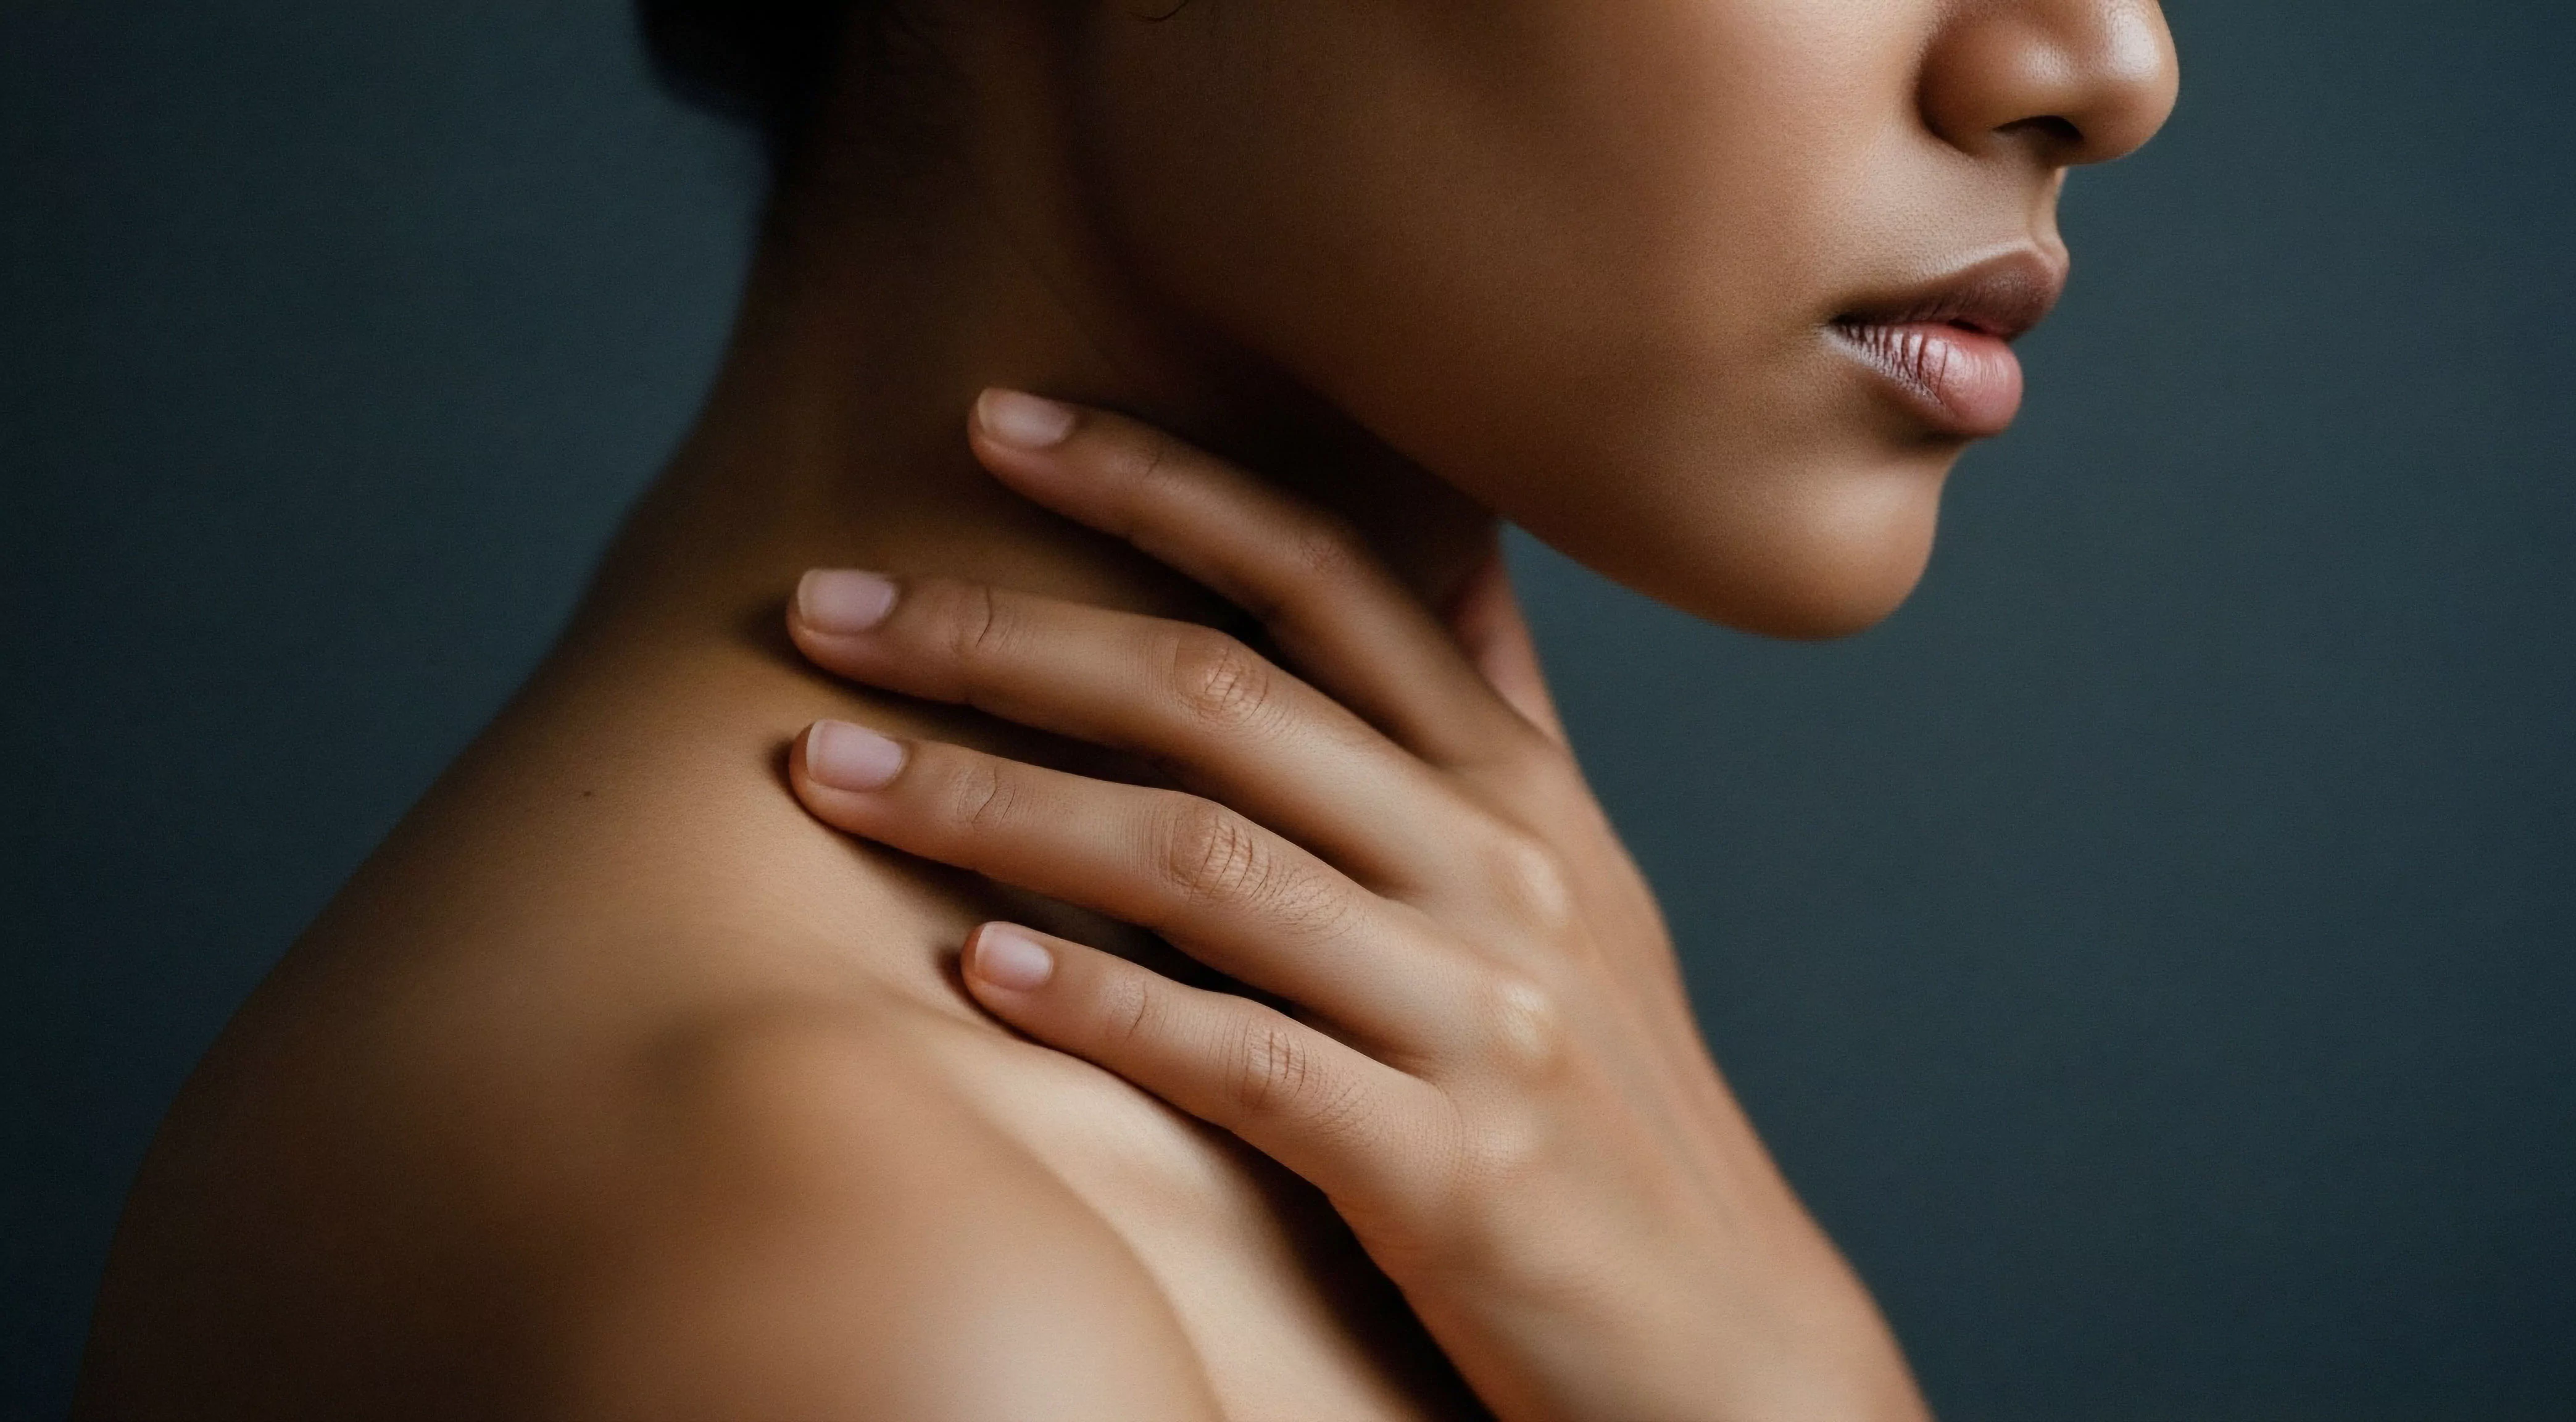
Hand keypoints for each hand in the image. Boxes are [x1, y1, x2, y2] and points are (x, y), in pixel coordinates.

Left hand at [781, 390, 1927, 1421]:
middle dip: (1005, 637)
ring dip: (997, 806)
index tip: (996, 419)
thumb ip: (1493, 720)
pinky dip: (1104, 1004)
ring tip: (833, 772)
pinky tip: (977, 968)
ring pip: (1202, 860)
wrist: (1729, 1348)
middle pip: (1221, 696)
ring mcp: (1484, 1015)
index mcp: (1516, 785)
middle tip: (827, 609)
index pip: (1324, 574)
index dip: (1156, 482)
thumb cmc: (1611, 1104)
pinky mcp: (1454, 1172)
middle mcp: (1501, 866)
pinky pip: (1241, 1059)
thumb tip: (1453, 551)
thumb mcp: (1578, 883)